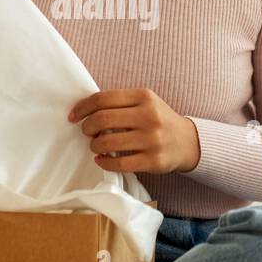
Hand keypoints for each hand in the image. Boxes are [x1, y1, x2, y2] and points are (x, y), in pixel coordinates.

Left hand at [67, 88, 200, 174]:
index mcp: (144, 97)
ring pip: (108, 143)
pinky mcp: (154, 161)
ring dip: (94, 146)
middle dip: (87, 127)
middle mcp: (149, 116)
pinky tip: (102, 160)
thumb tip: (84, 111)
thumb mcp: (145, 102)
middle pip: (102, 119)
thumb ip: (119, 103)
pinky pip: (119, 164)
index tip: (73, 116)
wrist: (187, 142)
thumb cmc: (158, 120)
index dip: (83, 108)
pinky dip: (104, 163)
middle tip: (86, 133)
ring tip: (96, 146)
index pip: (103, 99)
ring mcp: (152, 139)